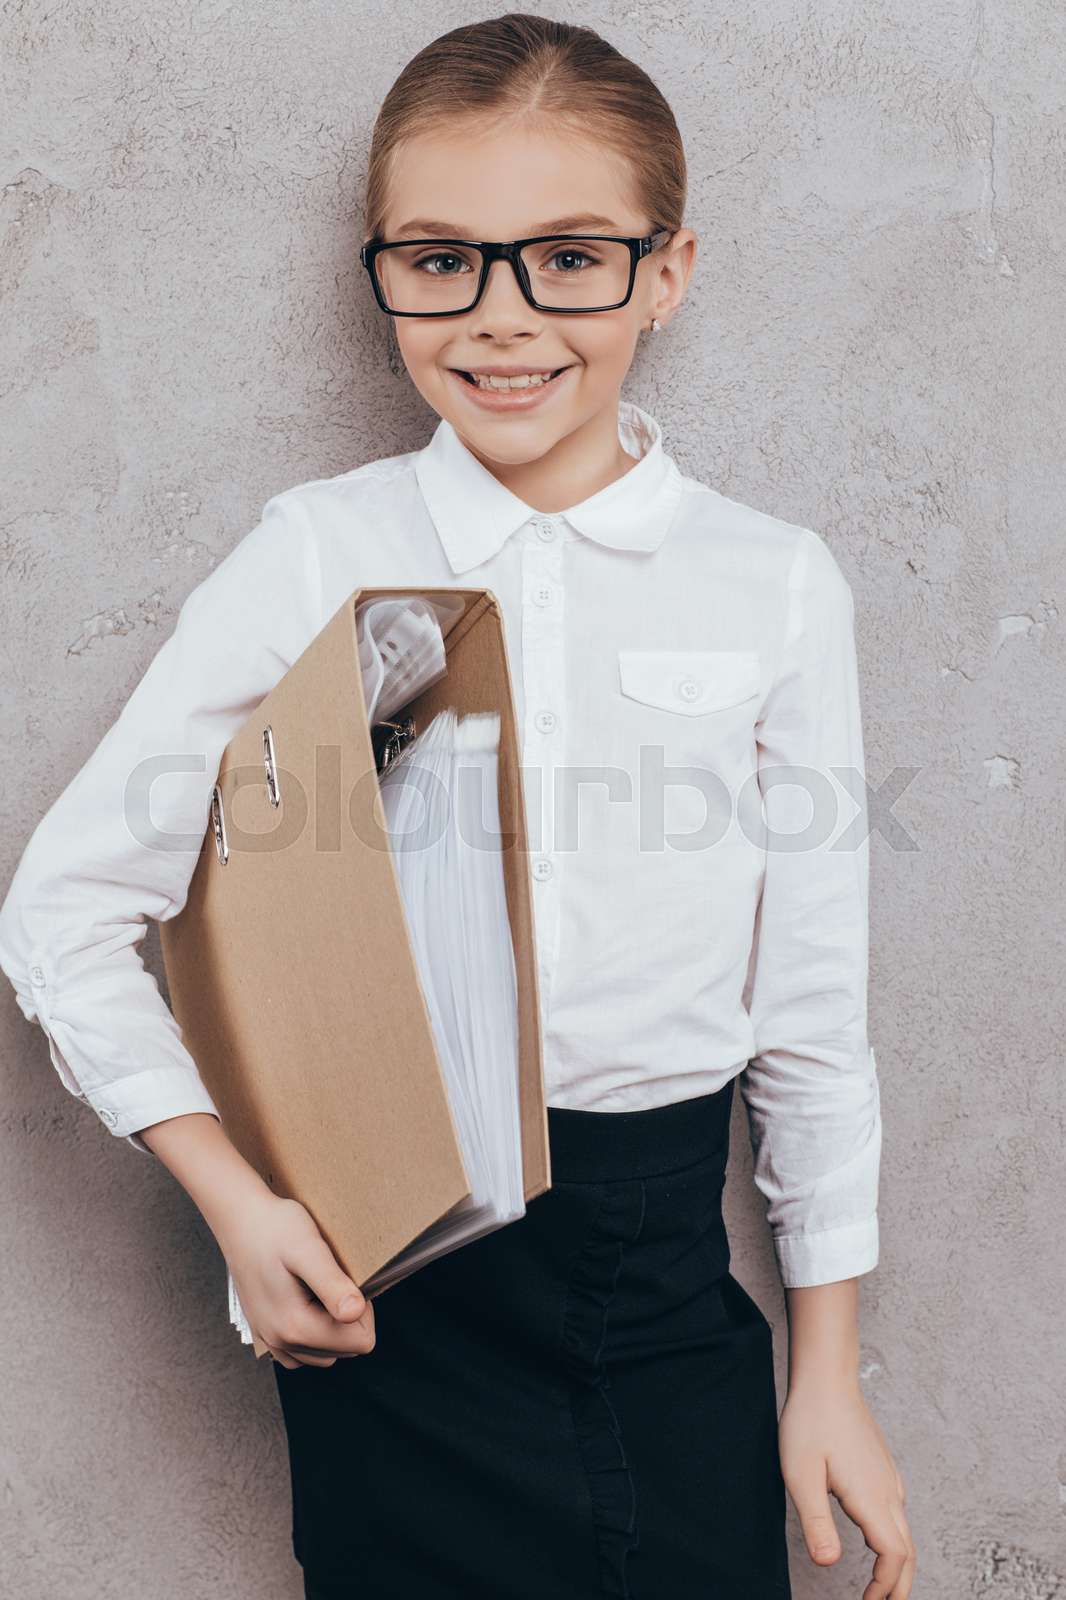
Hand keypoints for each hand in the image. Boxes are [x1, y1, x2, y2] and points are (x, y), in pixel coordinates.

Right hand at [216, 1189, 376, 1369]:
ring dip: (332, 1327)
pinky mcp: (264, 1333)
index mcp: (295, 1326)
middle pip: (345, 1350)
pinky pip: (300, 1353)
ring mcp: (270, 1340)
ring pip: (325, 1354)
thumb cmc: (275, 1228)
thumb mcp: (309, 1250)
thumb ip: (332, 1285)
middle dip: (349, 1319)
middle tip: (334, 1281)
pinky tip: (309, 1306)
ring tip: (321, 1290)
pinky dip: (312, 1335)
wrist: (240, 1219)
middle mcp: (281, 1341)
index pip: (360, 1342)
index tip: (347, 1281)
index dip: (364, 1310)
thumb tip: (355, 1313)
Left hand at [779, 1376, 914, 1597]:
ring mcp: (888, 1478)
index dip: (886, 1586)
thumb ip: (815, 1521)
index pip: (894, 1556)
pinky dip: (894, 1541)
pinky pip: (897, 1514)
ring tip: (882, 1586)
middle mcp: (887, 1491)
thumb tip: (828, 1565)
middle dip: (900, 1585)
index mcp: (871, 1497)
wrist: (826, 1379)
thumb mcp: (802, 1474)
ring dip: (898, 1564)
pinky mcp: (882, 1468)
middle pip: (907, 1551)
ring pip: (904, 1532)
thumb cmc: (810, 1422)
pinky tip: (877, 1541)